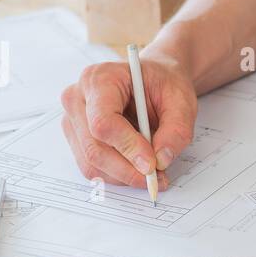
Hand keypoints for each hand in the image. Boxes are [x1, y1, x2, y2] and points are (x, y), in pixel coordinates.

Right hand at [60, 50, 195, 187]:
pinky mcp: (77, 138)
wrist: (152, 80)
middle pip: (95, 148)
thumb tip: (161, 161)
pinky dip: (117, 175)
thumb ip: (176, 130)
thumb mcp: (182, 100)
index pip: (103, 121)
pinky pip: (92, 167)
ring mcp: (73, 119)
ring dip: (124, 176)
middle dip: (128, 170)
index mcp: (100, 78)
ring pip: (91, 163)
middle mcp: (78, 98)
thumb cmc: (163, 84)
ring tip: (153, 175)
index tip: (152, 164)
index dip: (128, 147)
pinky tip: (137, 169)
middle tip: (157, 178)